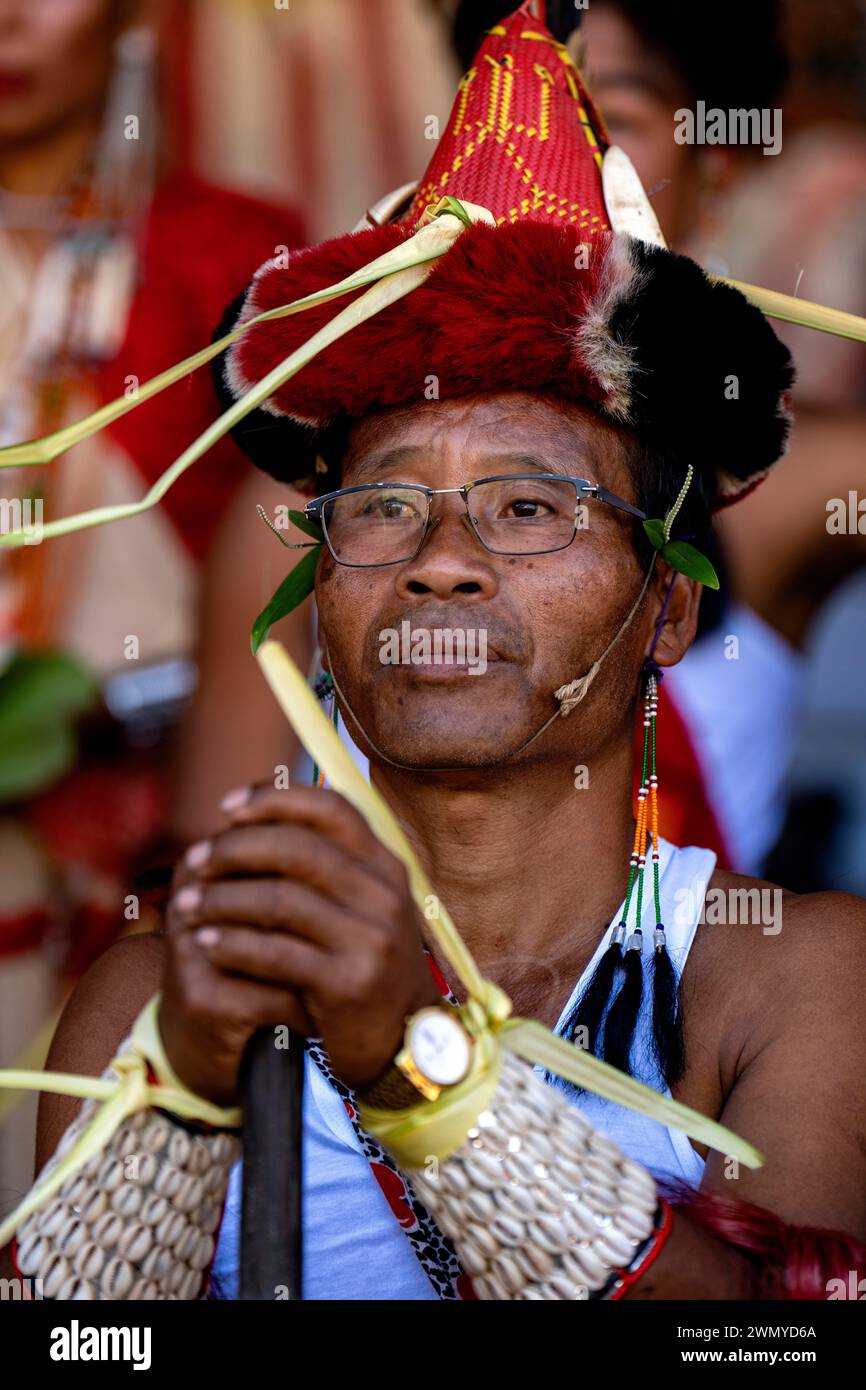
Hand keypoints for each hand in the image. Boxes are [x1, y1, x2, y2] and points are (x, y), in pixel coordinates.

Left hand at [159, 785, 440, 1104]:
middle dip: (236, 849)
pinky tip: (207, 942)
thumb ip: (325, 864)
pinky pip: (276, 953)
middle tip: (196, 860)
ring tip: (188, 906)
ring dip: (223, 900)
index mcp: (386, 866)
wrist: (401, 1039)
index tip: (228, 807)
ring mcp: (370, 939)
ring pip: (281, 901)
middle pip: (298, 849)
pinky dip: (234, 944)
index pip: (332, 809)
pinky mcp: (348, 983)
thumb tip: (253, 815)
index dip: (276, 799)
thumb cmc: (363, 962)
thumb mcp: (360, 905)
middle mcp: (384, 895)